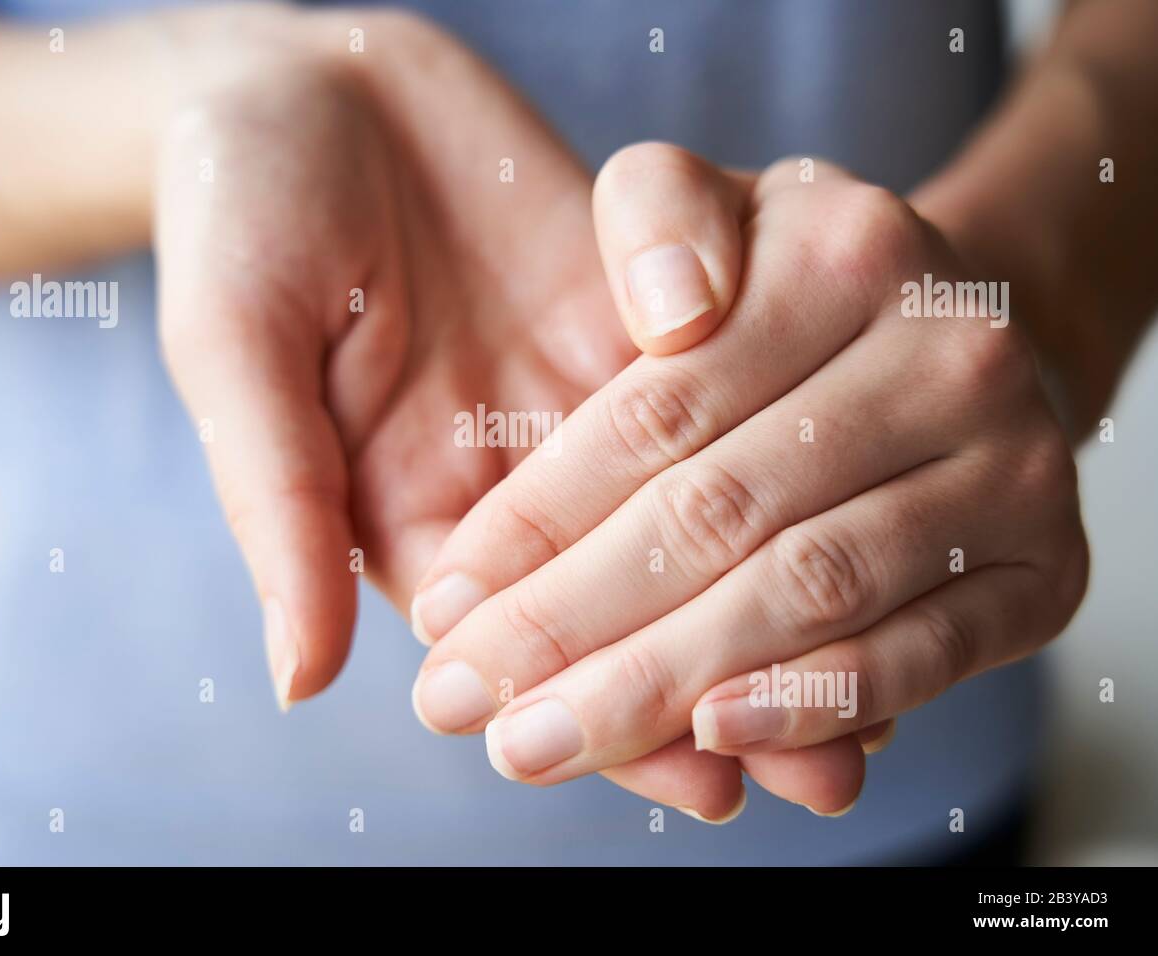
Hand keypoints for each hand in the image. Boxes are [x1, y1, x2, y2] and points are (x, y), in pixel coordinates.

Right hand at [155, 10, 866, 818]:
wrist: (309, 83)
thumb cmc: (241, 210)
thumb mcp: (239, 350)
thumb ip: (280, 505)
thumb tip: (297, 679)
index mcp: (404, 510)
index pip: (522, 646)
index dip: (610, 716)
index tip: (706, 784)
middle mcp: (509, 477)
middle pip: (627, 607)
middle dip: (719, 682)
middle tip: (826, 773)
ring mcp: (579, 399)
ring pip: (692, 524)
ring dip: (773, 599)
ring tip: (869, 694)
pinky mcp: (634, 320)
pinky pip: (720, 399)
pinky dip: (779, 460)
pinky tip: (860, 512)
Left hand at [410, 144, 1087, 793]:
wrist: (974, 334)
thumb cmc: (800, 284)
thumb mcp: (722, 205)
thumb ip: (660, 217)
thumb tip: (667, 309)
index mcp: (844, 256)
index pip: (657, 414)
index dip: (536, 517)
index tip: (444, 602)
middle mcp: (944, 359)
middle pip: (718, 516)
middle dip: (568, 623)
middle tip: (458, 697)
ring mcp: (1009, 470)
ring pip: (804, 595)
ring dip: (658, 686)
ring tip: (537, 743)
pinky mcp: (1043, 572)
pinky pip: (926, 654)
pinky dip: (815, 702)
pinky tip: (712, 741)